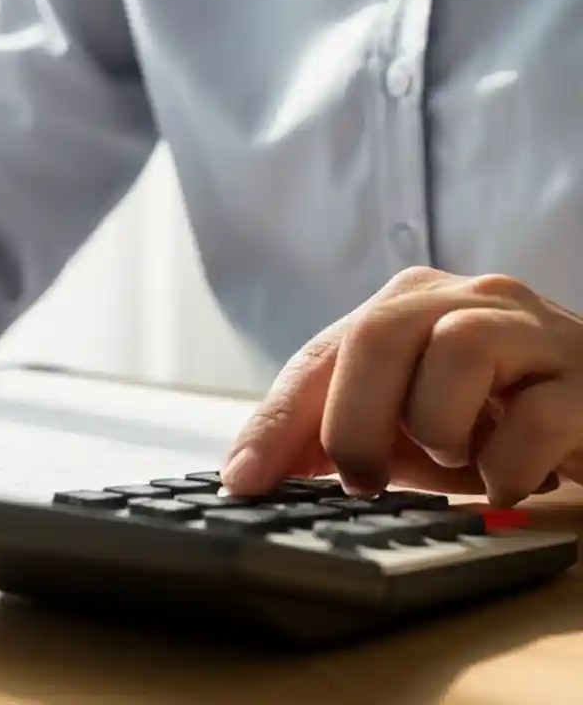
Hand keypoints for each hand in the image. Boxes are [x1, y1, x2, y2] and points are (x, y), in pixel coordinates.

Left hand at [222, 266, 582, 505]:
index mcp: (409, 306)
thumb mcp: (401, 426)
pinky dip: (507, 464)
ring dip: (439, 428)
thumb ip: (327, 435)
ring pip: (458, 349)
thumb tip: (247, 473)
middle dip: (356, 423)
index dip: (275, 422)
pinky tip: (508, 480)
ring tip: (457, 459)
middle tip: (365, 479)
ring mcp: (535, 331)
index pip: (320, 354)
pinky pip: (536, 415)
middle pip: (380, 333)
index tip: (245, 483)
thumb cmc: (494, 420)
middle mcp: (469, 299)